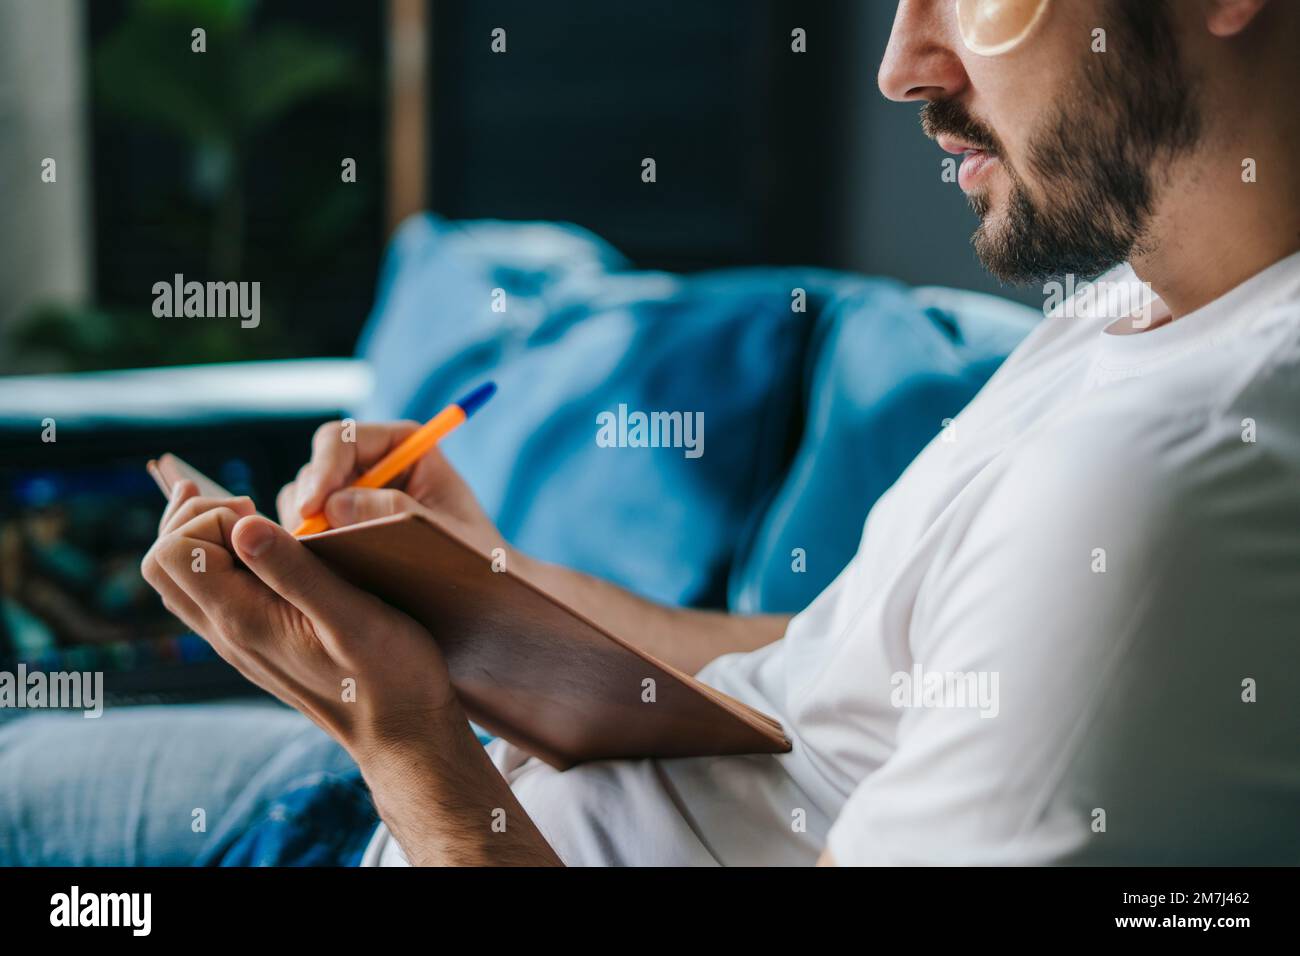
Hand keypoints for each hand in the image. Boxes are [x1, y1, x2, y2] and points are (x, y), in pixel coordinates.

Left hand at [142, 481, 462, 762]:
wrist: (400, 732)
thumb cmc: (390, 674)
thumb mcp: (353, 615)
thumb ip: (295, 571)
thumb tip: (242, 525)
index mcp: (244, 621)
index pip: (177, 550)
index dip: (212, 517)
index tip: (262, 515)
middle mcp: (227, 635)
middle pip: (161, 565)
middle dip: (194, 520)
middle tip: (248, 510)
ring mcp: (236, 644)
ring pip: (179, 582)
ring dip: (201, 539)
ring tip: (242, 516)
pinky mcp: (254, 647)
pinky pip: (206, 596)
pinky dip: (217, 561)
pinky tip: (255, 549)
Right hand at [277, 420, 505, 554]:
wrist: (485, 591)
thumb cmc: (476, 555)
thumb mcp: (444, 533)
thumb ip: (395, 512)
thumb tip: (335, 505)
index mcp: (404, 446)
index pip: (343, 440)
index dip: (323, 469)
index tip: (314, 506)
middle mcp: (373, 466)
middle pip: (316, 469)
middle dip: (306, 503)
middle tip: (304, 541)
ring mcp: (353, 498)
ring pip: (304, 501)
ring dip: (304, 529)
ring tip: (315, 560)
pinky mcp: (342, 531)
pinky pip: (307, 533)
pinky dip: (305, 550)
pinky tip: (317, 574)